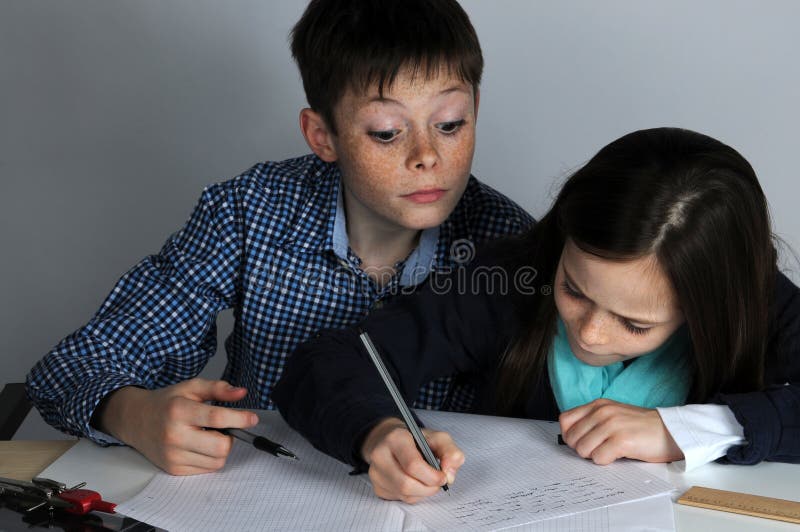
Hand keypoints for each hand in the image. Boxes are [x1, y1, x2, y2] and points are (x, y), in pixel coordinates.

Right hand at [95, 378, 258, 474]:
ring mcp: (173, 455)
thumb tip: (241, 393)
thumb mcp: (191, 387)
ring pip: (217, 461)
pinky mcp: (174, 469)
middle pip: (221, 447)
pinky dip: (210, 458)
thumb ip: (218, 388)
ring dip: (220, 448)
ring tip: (207, 435)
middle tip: (223, 428)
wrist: (135, 420)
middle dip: (230, 437)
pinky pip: (206, 469)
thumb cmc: (166, 403)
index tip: (252, 418)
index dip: (239, 418)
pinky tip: (199, 445)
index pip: (216, 418)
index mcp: (179, 411)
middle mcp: (174, 435)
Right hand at [360, 417, 464, 503]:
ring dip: (422, 492)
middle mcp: (380, 455)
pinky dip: (413, 495)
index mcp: (395, 438)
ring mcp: (375, 472)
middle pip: (406, 484)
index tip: (443, 477)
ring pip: (404, 494)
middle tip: (438, 482)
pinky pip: (400, 499)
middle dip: (428, 488)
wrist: (391, 440)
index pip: (413, 465)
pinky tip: (415, 482)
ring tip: (427, 481)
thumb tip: (449, 474)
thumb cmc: (415, 440)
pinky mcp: (377, 486)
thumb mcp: (437, 438)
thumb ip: (450, 452)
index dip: (432, 476)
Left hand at [559, 398, 682, 464]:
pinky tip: (618, 456)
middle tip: (599, 450)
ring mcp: (612, 425)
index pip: (565, 420)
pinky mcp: (622, 440)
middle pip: (572, 438)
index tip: (582, 442)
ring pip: (583, 449)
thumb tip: (571, 438)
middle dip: (582, 449)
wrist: (671, 431)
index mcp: (598, 405)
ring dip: (594, 456)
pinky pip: (598, 458)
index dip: (570, 435)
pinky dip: (606, 462)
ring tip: (610, 452)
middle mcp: (602, 412)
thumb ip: (593, 421)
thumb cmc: (642, 427)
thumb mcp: (614, 415)